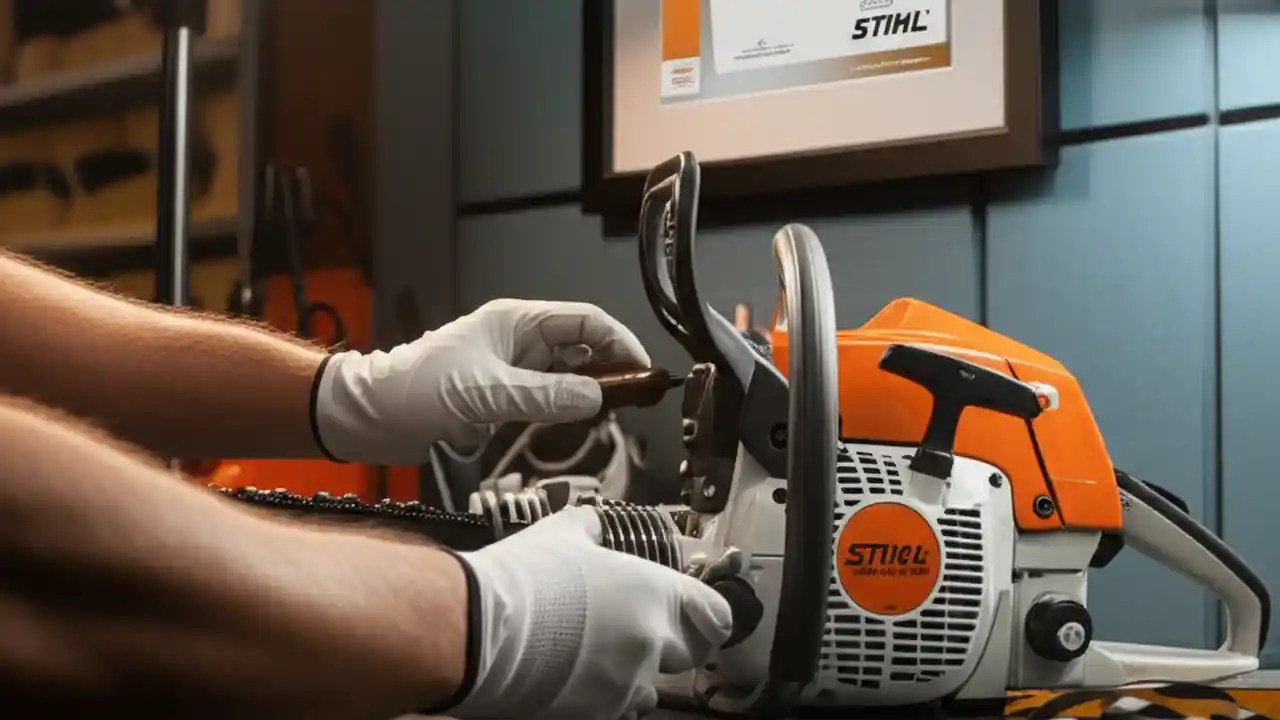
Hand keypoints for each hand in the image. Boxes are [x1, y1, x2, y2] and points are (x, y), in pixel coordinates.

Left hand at [310, 299, 649, 463]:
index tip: (642, 370)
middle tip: (631, 401)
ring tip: (607, 416)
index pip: (584, 322)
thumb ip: (542, 396)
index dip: (619, 342)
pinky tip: (575, 425)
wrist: (371, 417)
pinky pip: (549, 399)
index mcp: (516, 321)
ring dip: (588, 394)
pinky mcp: (505, 396)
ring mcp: (514, 369)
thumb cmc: (414, 389)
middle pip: (583, 349)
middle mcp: (520, 341)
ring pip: (568, 377)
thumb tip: (595, 398)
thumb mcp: (484, 392)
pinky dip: (566, 410)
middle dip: (610, 370)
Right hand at [446, 507, 731, 719]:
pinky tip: (573, 680)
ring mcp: (626, 685)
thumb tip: (592, 522)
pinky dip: (603, 699)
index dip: (707, 617)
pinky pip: (616, 711)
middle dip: (666, 647)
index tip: (695, 617)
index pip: (717, 617)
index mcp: (655, 594)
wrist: (479, 628)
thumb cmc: (523, 578)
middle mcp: (651, 642)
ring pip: (649, 689)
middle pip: (687, 655)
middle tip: (633, 634)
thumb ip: (588, 528)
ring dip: (632, 676)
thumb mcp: (561, 534)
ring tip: (592, 658)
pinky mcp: (598, 715)